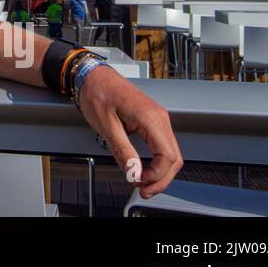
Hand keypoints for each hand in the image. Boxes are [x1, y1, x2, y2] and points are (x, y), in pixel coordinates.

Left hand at [77, 66, 182, 198]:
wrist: (93, 76)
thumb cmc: (97, 93)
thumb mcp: (105, 125)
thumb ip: (122, 150)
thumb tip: (134, 173)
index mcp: (150, 117)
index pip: (167, 156)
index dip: (156, 175)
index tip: (139, 183)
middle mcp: (160, 118)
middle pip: (174, 158)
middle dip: (161, 179)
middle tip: (143, 190)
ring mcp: (158, 119)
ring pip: (171, 154)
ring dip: (160, 172)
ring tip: (141, 183)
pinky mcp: (153, 121)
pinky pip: (163, 146)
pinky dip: (157, 162)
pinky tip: (144, 170)